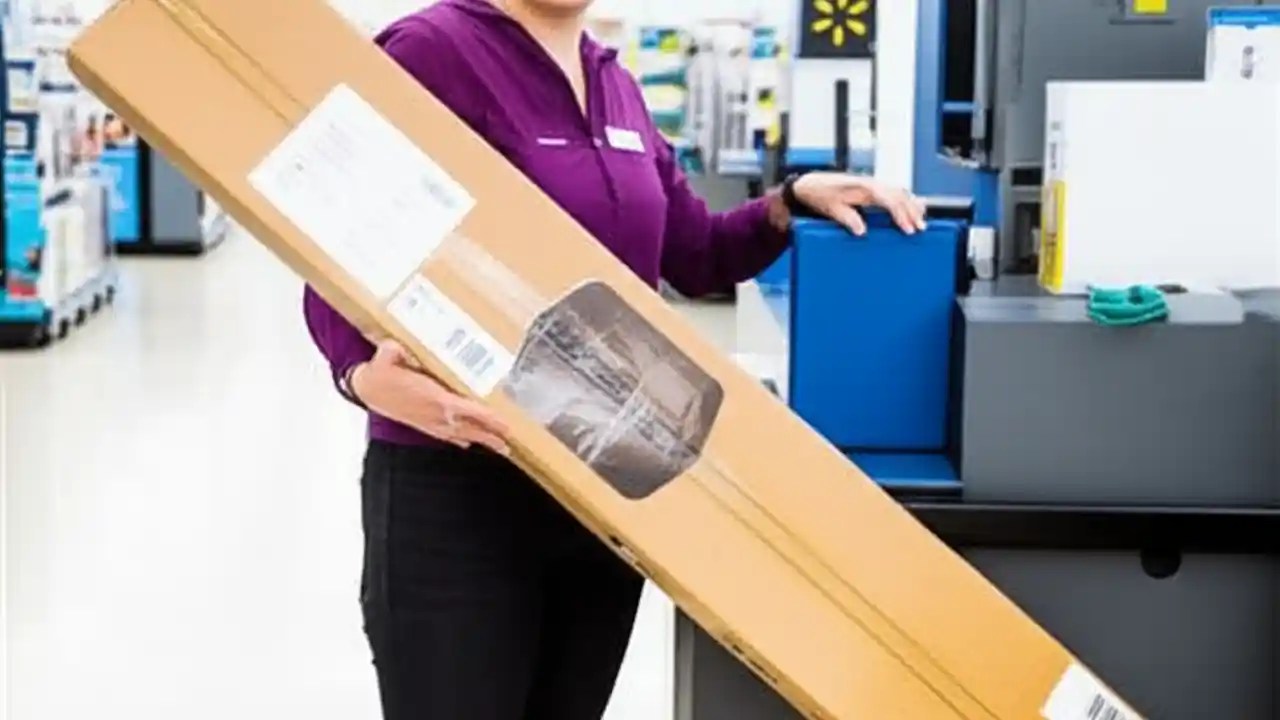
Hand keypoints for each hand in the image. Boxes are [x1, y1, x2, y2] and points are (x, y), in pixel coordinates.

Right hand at [350, 340, 510, 454]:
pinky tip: (469, 443)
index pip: (465, 409)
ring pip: (460, 434)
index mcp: (432, 398)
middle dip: (490, 436)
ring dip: (480, 440)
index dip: (486, 418)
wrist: (367, 387)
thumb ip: (395, 351)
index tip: (504, 424)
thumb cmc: (381, 371)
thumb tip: (396, 347)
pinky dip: (460, 439)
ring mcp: (429, 422)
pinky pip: (447, 436)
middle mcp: (434, 414)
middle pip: (469, 427)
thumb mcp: (387, 355)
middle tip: (511, 444)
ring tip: (500, 448)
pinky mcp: (423, 425)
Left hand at [792, 172, 927, 235]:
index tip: (908, 229)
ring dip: (911, 205)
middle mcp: (871, 183)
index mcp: (864, 187)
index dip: (901, 215)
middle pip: (899, 196)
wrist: (811, 184)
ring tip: (921, 220)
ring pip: (899, 192)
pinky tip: (913, 206)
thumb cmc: (821, 195)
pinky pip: (893, 191)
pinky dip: (905, 199)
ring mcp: (873, 184)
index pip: (890, 200)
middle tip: (920, 229)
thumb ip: (848, 219)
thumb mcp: (832, 209)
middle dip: (912, 212)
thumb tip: (862, 231)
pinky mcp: (872, 187)